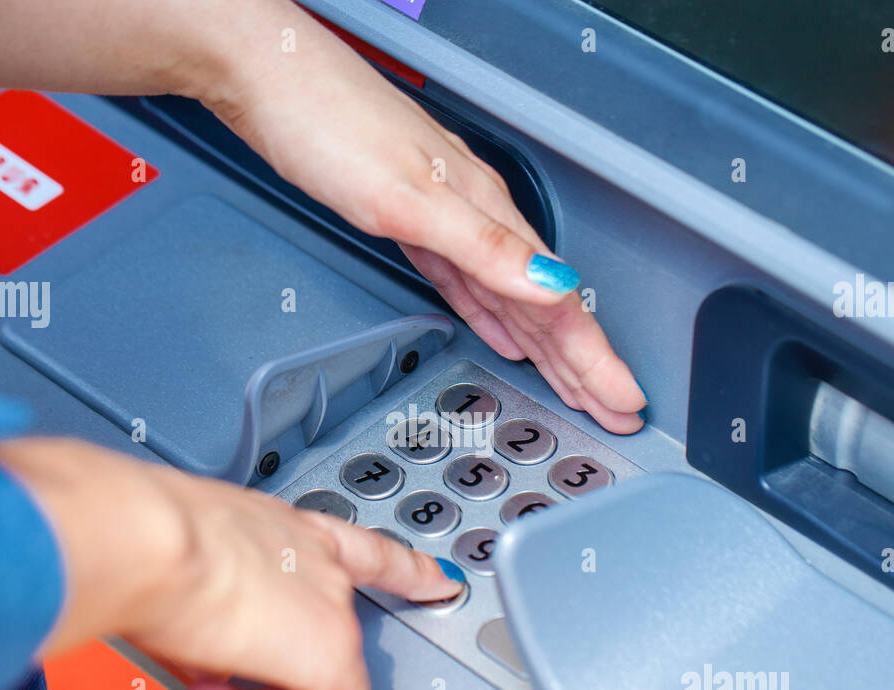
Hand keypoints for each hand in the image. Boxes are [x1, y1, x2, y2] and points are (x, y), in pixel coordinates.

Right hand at [0, 438, 461, 689]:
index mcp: (285, 532)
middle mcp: (319, 561)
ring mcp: (332, 604)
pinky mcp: (333, 651)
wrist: (143, 539)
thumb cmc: (142, 545)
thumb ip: (206, 628)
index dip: (407, 570)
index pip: (363, 551)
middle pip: (319, 646)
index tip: (438, 579)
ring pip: (320, 687)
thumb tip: (202, 671)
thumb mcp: (181, 585)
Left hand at [197, 2, 646, 432]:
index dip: (594, 358)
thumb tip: (555, 288)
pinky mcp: (410, 219)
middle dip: (585, 363)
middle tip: (617, 409)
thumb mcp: (412, 196)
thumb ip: (485, 248)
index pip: (559, 302)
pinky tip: (505, 333)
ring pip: (513, 299)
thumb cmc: (327, 122)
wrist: (269, 76)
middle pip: (545, 307)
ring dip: (548, 347)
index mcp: (486, 211)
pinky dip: (494, 316)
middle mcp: (475, 214)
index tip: (624, 401)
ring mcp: (444, 217)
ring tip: (576, 386)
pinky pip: (469, 284)